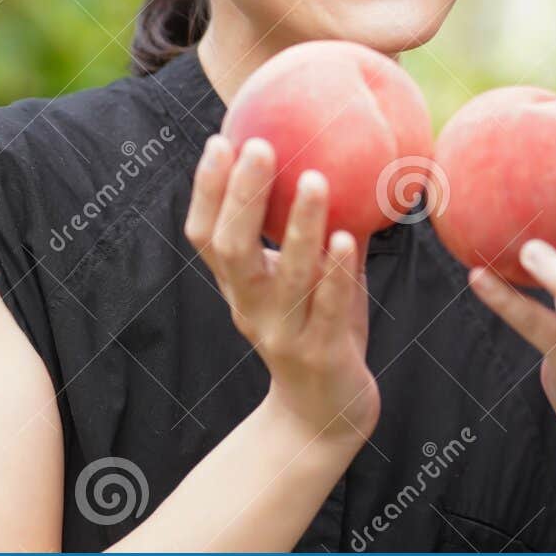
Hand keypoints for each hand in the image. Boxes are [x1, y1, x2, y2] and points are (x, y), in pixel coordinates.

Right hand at [184, 134, 379, 448]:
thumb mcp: (308, 277)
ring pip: (283, 277)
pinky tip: (350, 238)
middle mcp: (250, 308)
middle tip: (259, 145)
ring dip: (297, 226)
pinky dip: (338, 273)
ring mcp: (282, 334)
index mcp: (239, 287)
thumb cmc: (321, 328)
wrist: (325, 416)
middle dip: (240, 196)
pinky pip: (327, 309)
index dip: (207, 191)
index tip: (219, 139)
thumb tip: (347, 157)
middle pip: (231, 249)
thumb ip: (319, 228)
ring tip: (315, 179)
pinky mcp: (319, 355)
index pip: (205, 235)